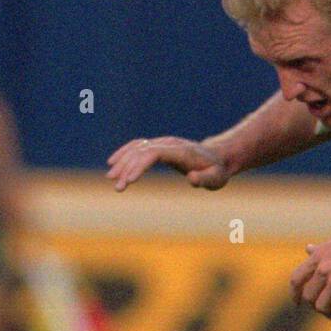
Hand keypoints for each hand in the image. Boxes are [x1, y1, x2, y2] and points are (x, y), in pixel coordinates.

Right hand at [106, 136, 231, 190]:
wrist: (218, 157)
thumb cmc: (217, 171)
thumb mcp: (216, 178)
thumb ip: (205, 179)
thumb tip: (191, 178)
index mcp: (181, 151)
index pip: (155, 153)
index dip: (140, 165)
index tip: (129, 180)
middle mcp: (170, 144)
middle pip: (143, 151)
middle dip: (128, 168)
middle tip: (118, 188)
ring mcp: (164, 143)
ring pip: (137, 148)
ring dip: (122, 162)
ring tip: (111, 179)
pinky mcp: (159, 145)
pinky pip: (138, 146)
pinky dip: (124, 152)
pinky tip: (113, 163)